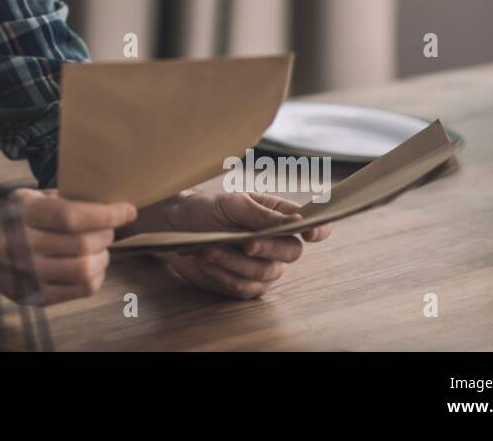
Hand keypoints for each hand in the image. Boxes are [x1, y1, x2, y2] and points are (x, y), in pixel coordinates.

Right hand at [7, 188, 136, 304]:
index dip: (106, 214)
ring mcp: (28, 274)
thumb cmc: (8, 217)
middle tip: (108, 228)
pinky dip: (94, 277)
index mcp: (23, 214)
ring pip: (84, 270)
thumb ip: (62, 199)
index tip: (128, 210)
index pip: (72, 216)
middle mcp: (23, 245)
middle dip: (106, 234)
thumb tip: (104, 201)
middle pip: (82, 244)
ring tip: (100, 248)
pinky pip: (78, 291)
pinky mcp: (33, 295)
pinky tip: (92, 266)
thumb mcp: (27, 197)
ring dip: (103, 257)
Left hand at [154, 190, 330, 299]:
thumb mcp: (233, 204)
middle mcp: (275, 243)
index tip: (309, 233)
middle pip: (291, 253)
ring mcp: (261, 266)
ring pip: (266, 273)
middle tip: (245, 243)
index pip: (310, 226)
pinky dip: (226, 276)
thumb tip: (298, 220)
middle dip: (267, 249)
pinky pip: (246, 288)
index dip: (317, 231)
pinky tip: (208, 262)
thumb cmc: (205, 207)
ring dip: (237, 263)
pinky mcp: (243, 284)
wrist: (175, 226)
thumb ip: (263, 214)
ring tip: (209, 249)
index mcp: (278, 217)